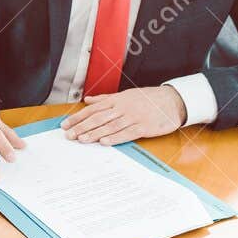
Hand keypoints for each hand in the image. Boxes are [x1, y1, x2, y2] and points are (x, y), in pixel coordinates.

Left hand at [61, 86, 185, 145]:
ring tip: (82, 139)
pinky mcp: (143, 126)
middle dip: (82, 127)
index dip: (78, 117)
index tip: (65, 125)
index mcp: (116, 100)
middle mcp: (122, 107)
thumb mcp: (125, 95)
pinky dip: (114, 137)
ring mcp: (133, 117)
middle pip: (98, 118)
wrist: (172, 101)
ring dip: (95, 133)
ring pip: (110, 125)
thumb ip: (105, 99)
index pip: (92, 109)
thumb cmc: (148, 98)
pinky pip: (126, 133)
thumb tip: (88, 100)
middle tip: (69, 135)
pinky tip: (104, 142)